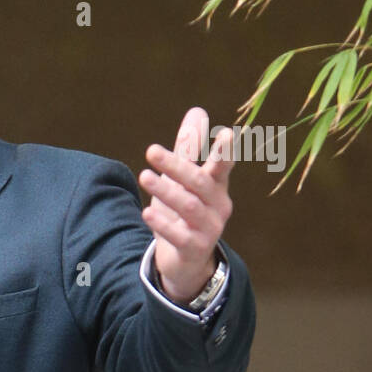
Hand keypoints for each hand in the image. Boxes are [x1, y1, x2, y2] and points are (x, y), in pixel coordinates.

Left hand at [138, 107, 233, 304]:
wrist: (185, 260)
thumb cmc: (184, 212)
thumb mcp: (183, 179)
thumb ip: (188, 148)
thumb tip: (198, 111)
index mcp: (216, 186)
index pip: (222, 165)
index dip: (225, 152)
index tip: (227, 134)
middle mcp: (217, 205)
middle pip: (199, 182)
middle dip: (177, 166)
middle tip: (151, 151)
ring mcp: (209, 229)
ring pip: (189, 206)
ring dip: (166, 190)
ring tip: (143, 176)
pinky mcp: (194, 248)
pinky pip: (180, 235)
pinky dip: (163, 224)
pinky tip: (147, 213)